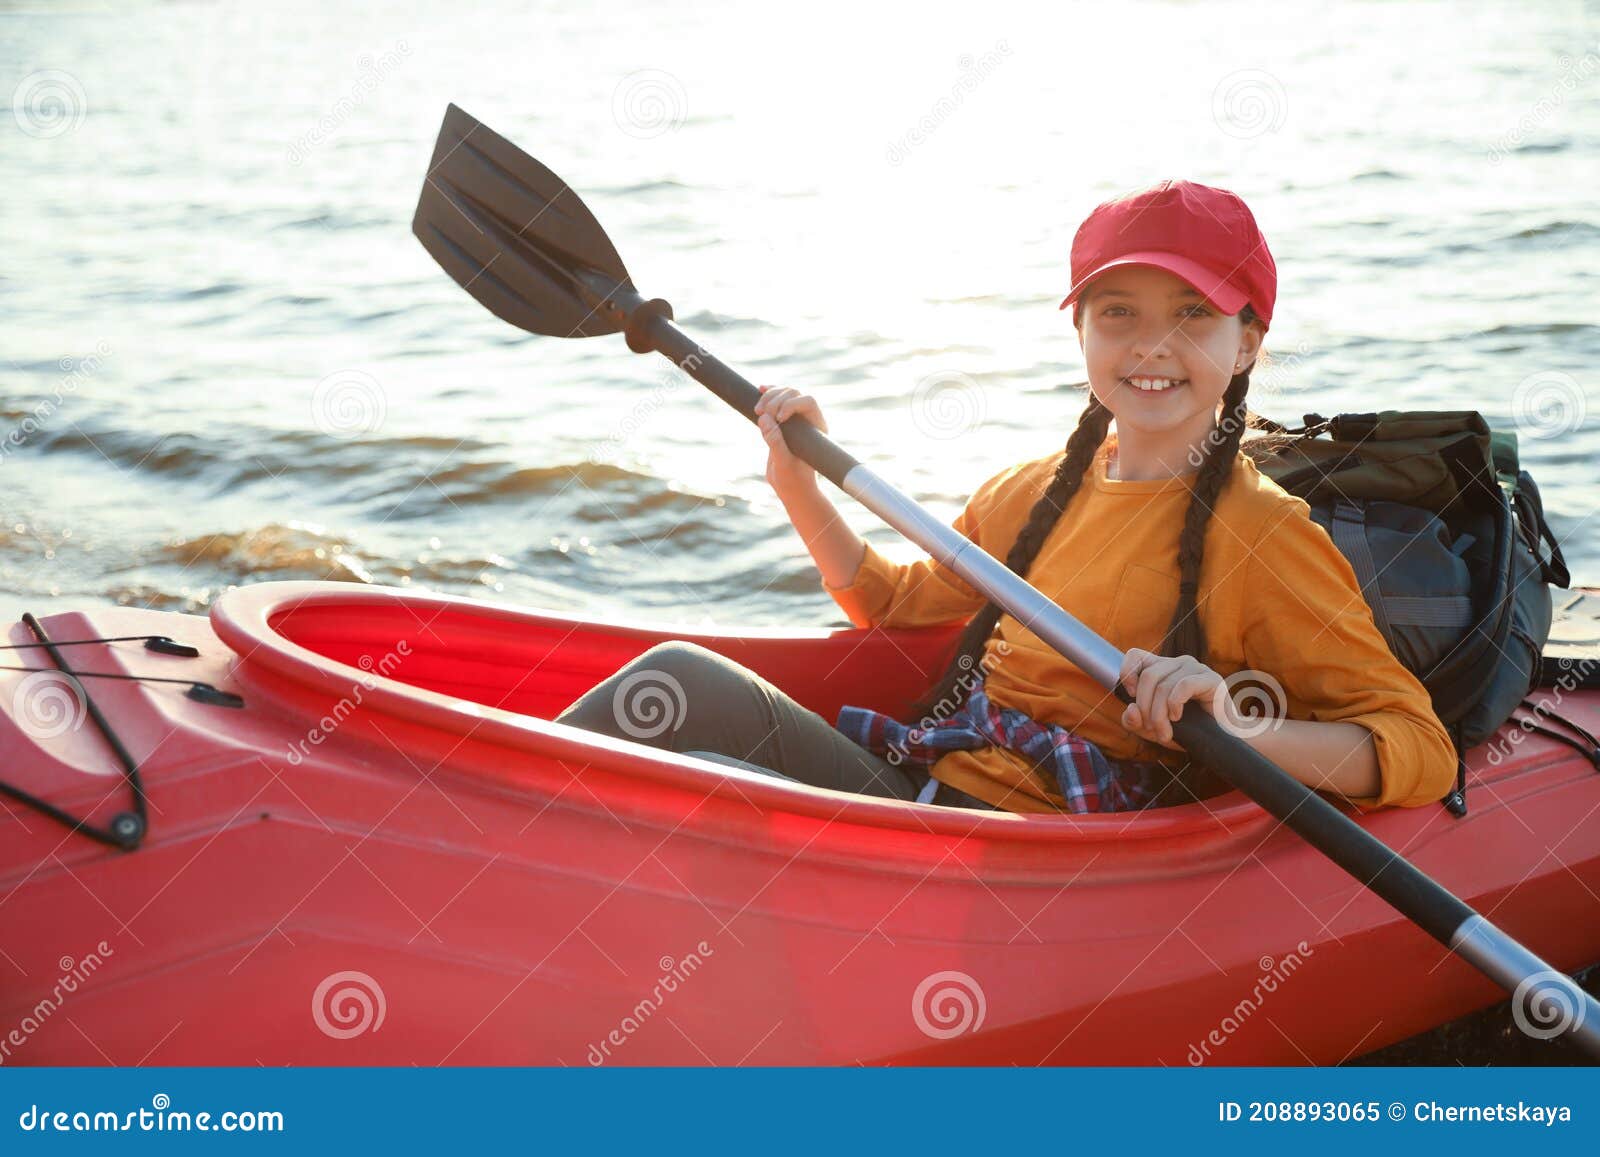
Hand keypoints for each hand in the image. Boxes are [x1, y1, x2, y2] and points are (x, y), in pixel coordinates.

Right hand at [755, 385, 827, 494]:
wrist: (791, 488)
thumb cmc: (793, 479)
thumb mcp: (783, 462)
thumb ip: (775, 441)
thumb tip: (764, 417)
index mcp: (816, 427)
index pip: (808, 401)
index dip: (791, 404)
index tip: (779, 419)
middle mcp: (808, 419)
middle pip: (794, 393)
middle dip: (776, 398)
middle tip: (761, 413)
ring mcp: (795, 418)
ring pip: (784, 393)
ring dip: (769, 396)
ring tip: (757, 410)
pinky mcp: (781, 421)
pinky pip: (776, 400)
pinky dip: (767, 394)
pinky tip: (758, 390)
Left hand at [1117, 647, 1239, 749]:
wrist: (1222, 738)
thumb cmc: (1187, 729)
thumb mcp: (1152, 728)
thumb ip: (1134, 721)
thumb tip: (1130, 710)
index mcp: (1162, 668)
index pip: (1135, 655)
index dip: (1127, 673)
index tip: (1131, 696)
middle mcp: (1177, 663)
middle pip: (1148, 676)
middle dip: (1144, 707)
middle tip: (1151, 729)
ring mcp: (1195, 668)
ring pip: (1163, 685)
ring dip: (1159, 715)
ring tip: (1165, 734)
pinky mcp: (1210, 679)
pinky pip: (1183, 686)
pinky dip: (1175, 704)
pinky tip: (1177, 717)